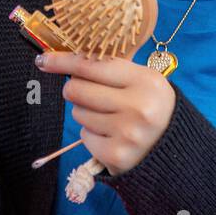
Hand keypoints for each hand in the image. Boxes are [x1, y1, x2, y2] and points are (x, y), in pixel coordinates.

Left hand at [35, 51, 175, 175]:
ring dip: (86, 114)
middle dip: (77, 91)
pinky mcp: (116, 154)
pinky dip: (92, 135)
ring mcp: (128, 132)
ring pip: (78, 113)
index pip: (93, 65)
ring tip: (110, 117)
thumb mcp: (141, 82)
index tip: (43, 60)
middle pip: (77, 89)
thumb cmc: (150, 107)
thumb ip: (109, 70)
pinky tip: (111, 135)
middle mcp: (139, 106)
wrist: (172, 151)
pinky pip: (84, 136)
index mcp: (146, 80)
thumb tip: (64, 61)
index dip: (63, 61)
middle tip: (92, 95)